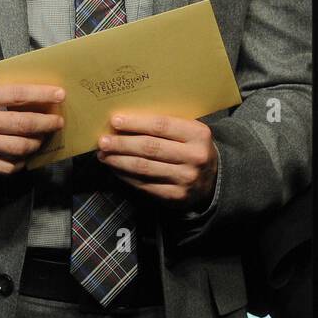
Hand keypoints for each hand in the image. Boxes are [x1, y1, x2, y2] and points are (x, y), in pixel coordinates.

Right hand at [0, 68, 63, 174]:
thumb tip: (18, 80)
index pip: (18, 94)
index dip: (43, 94)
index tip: (60, 95)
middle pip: (23, 124)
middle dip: (47, 122)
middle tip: (58, 121)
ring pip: (17, 148)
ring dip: (36, 143)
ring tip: (43, 138)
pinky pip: (2, 167)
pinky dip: (18, 163)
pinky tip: (24, 156)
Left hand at [96, 113, 217, 210]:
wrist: (214, 180)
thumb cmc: (194, 148)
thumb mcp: (190, 132)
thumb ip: (167, 126)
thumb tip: (127, 121)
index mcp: (198, 134)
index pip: (161, 126)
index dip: (136, 123)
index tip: (115, 121)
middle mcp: (194, 156)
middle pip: (150, 148)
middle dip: (122, 144)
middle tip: (103, 141)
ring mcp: (185, 178)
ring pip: (144, 167)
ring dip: (119, 161)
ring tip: (104, 155)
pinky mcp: (175, 196)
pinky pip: (145, 185)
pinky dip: (126, 176)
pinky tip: (116, 169)